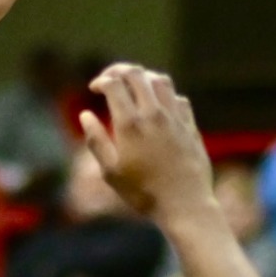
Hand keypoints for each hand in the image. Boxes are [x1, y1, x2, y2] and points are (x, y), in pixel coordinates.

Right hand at [80, 64, 213, 220]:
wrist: (185, 205)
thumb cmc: (144, 193)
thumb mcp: (111, 172)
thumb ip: (96, 141)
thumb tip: (85, 115)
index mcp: (130, 124)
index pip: (114, 84)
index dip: (101, 80)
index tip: (94, 88)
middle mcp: (154, 114)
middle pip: (137, 74)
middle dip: (119, 70)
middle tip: (110, 78)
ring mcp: (175, 118)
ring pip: (160, 80)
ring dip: (144, 77)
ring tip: (134, 86)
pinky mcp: (190, 127)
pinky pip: (179, 99)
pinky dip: (165, 95)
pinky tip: (159, 106)